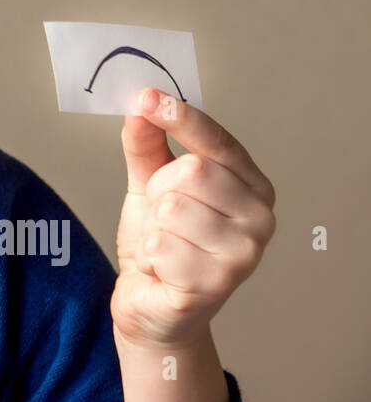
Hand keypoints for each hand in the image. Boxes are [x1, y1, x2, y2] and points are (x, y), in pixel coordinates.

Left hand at [112, 87, 275, 348]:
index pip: (219, 142)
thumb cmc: (161, 242)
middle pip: (192, 171)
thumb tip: (142, 105)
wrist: (151, 304)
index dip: (183, 118)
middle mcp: (260, 218)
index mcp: (251, 186)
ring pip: (173, 209)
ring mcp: (243, 255)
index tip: (149, 97)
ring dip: (152, 227)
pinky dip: (148, 256)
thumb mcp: (148, 185)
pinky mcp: (217, 285)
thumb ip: (146, 144)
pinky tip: (163, 270)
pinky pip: (160, 246)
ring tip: (164, 246)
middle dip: (159, 191)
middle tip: (161, 218)